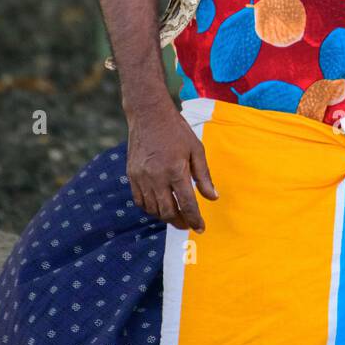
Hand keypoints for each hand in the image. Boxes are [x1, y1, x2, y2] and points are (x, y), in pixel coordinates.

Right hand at [126, 99, 217, 231]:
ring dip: (165, 216)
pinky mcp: (132, 175)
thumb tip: (213, 198)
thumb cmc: (177, 131)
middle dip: (179, 222)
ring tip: (176, 216)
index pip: (187, 204)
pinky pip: (140, 200)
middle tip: (188, 224)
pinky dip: (150, 208)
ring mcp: (141, 177)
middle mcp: (157, 177)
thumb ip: (204, 176)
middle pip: (168, 212)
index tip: (200, 228)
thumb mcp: (196, 150)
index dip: (194, 219)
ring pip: (153, 209)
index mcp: (176, 170)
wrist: (149, 115)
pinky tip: (159, 206)